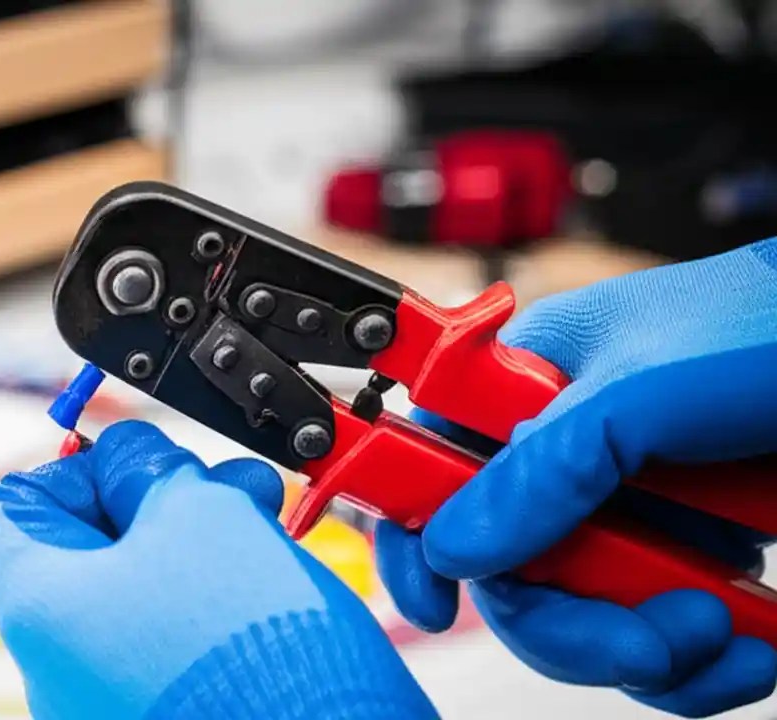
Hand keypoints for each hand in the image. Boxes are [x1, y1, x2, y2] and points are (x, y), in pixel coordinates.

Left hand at [0, 420, 437, 719]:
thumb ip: (150, 470)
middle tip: (229, 487)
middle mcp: (59, 669)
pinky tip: (270, 589)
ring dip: (201, 549)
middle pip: (90, 549)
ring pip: (142, 599)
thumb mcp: (201, 515)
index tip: (147, 460)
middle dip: (164, 501)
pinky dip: (214, 610)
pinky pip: (171, 650)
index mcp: (40, 607)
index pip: (19, 505)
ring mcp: (110, 707)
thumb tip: (132, 458)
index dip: (84, 465)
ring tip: (270, 530)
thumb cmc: (256, 660)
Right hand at [376, 239, 776, 715]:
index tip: (435, 603)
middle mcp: (564, 451)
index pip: (427, 465)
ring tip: (716, 627)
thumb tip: (455, 546)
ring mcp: (624, 505)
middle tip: (635, 643)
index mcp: (523, 384)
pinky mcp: (684, 551)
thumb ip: (540, 470)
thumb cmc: (772, 322)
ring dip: (648, 650)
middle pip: (507, 568)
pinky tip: (748, 640)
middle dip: (569, 623)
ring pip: (581, 615)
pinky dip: (700, 661)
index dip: (417, 536)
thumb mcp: (643, 391)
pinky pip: (654, 634)